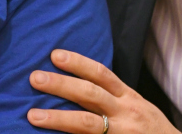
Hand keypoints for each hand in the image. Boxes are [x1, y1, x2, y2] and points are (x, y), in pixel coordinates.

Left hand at [27, 50, 179, 133]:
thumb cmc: (149, 127)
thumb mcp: (135, 105)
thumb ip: (111, 94)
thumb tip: (75, 80)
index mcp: (128, 97)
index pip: (101, 74)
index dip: (78, 63)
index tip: (54, 55)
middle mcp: (124, 113)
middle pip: (89, 95)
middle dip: (61, 85)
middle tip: (35, 78)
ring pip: (86, 124)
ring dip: (58, 119)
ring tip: (33, 115)